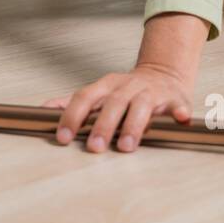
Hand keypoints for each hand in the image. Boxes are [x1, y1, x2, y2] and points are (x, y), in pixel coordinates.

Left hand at [44, 13, 206, 152]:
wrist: (163, 75)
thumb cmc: (125, 91)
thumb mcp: (99, 92)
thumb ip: (73, 102)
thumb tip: (43, 110)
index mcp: (106, 86)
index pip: (85, 97)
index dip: (72, 116)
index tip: (63, 138)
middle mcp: (127, 86)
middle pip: (113, 103)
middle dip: (102, 125)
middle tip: (94, 147)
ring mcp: (151, 92)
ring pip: (141, 105)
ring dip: (133, 125)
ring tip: (126, 146)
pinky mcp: (174, 99)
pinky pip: (177, 104)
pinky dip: (179, 112)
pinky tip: (180, 120)